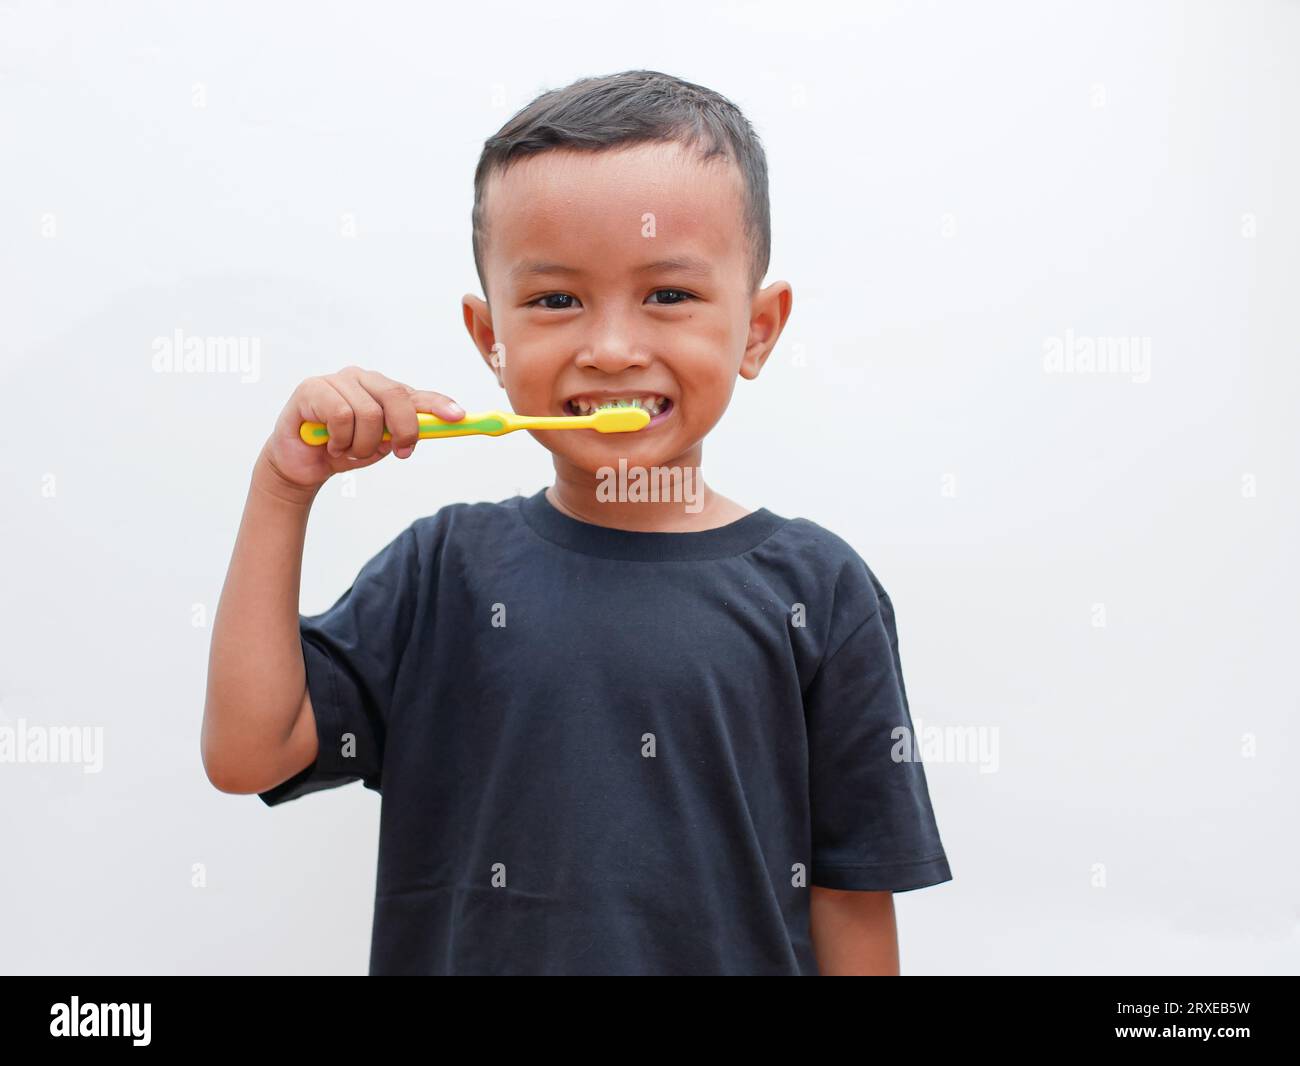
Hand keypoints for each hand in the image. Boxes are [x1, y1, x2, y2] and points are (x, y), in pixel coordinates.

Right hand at [260, 365, 464, 491]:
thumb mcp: (381, 446)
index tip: (459, 417)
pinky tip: (330, 444)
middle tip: (400, 452)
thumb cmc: (344, 450)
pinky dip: (340, 439)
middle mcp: (363, 378)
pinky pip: (341, 415)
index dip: (439, 404)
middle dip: (403, 431)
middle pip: (397, 397)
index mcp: (383, 390)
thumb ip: (402, 434)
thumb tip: (430, 429)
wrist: (302, 464)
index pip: (416, 394)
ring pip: (368, 413)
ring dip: (362, 445)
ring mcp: (337, 380)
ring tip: (348, 450)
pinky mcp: (313, 388)